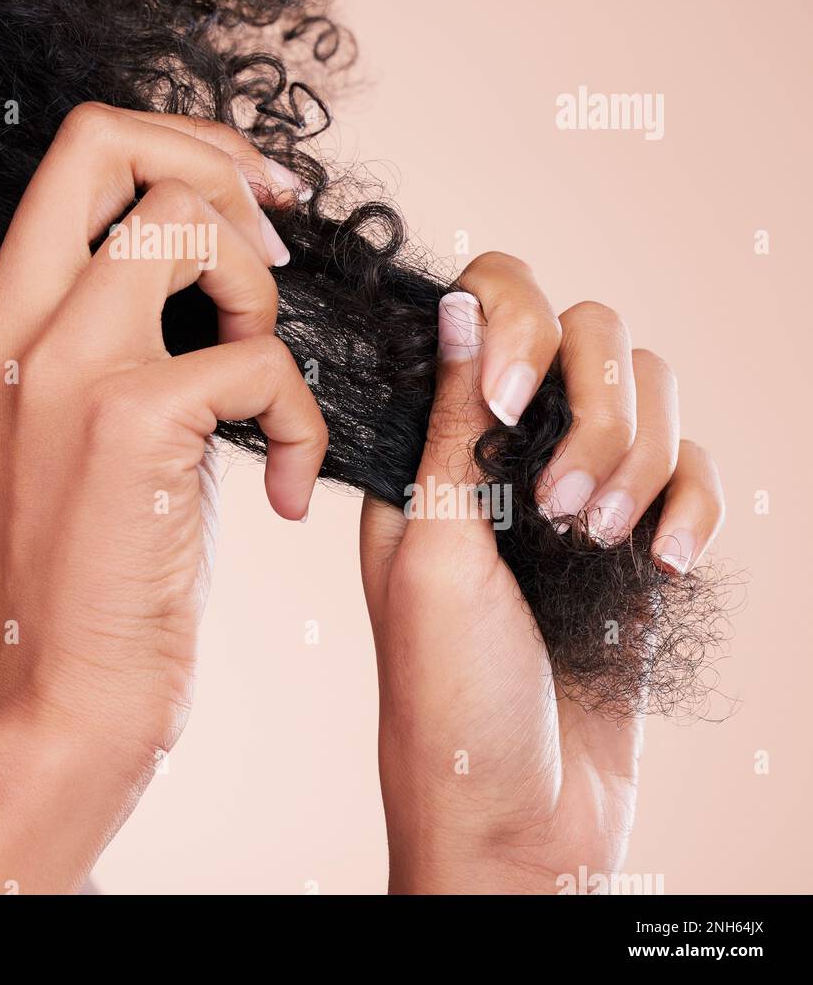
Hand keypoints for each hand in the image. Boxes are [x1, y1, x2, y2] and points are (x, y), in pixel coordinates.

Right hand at [0, 103, 325, 892]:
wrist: (59, 702)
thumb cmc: (89, 568)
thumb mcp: (75, 422)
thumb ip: (117, 327)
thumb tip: (213, 248)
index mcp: (5, 318)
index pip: (78, 150)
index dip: (181, 143)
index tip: (253, 199)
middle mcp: (19, 323)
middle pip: (114, 143)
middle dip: (221, 174)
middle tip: (275, 258)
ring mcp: (66, 365)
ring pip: (190, 224)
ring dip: (263, 298)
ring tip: (265, 390)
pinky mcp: (128, 421)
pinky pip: (256, 355)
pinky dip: (298, 415)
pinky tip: (285, 485)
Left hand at [361, 256, 724, 892]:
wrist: (522, 821)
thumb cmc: (450, 698)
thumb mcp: (431, 552)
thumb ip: (446, 425)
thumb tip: (452, 305)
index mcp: (434, 438)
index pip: (490, 306)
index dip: (513, 326)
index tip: (508, 404)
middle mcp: (508, 445)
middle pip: (590, 336)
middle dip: (593, 413)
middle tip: (561, 509)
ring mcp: (581, 486)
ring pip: (651, 395)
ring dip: (639, 462)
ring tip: (601, 545)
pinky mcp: (640, 534)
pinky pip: (696, 469)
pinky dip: (694, 505)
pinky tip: (665, 565)